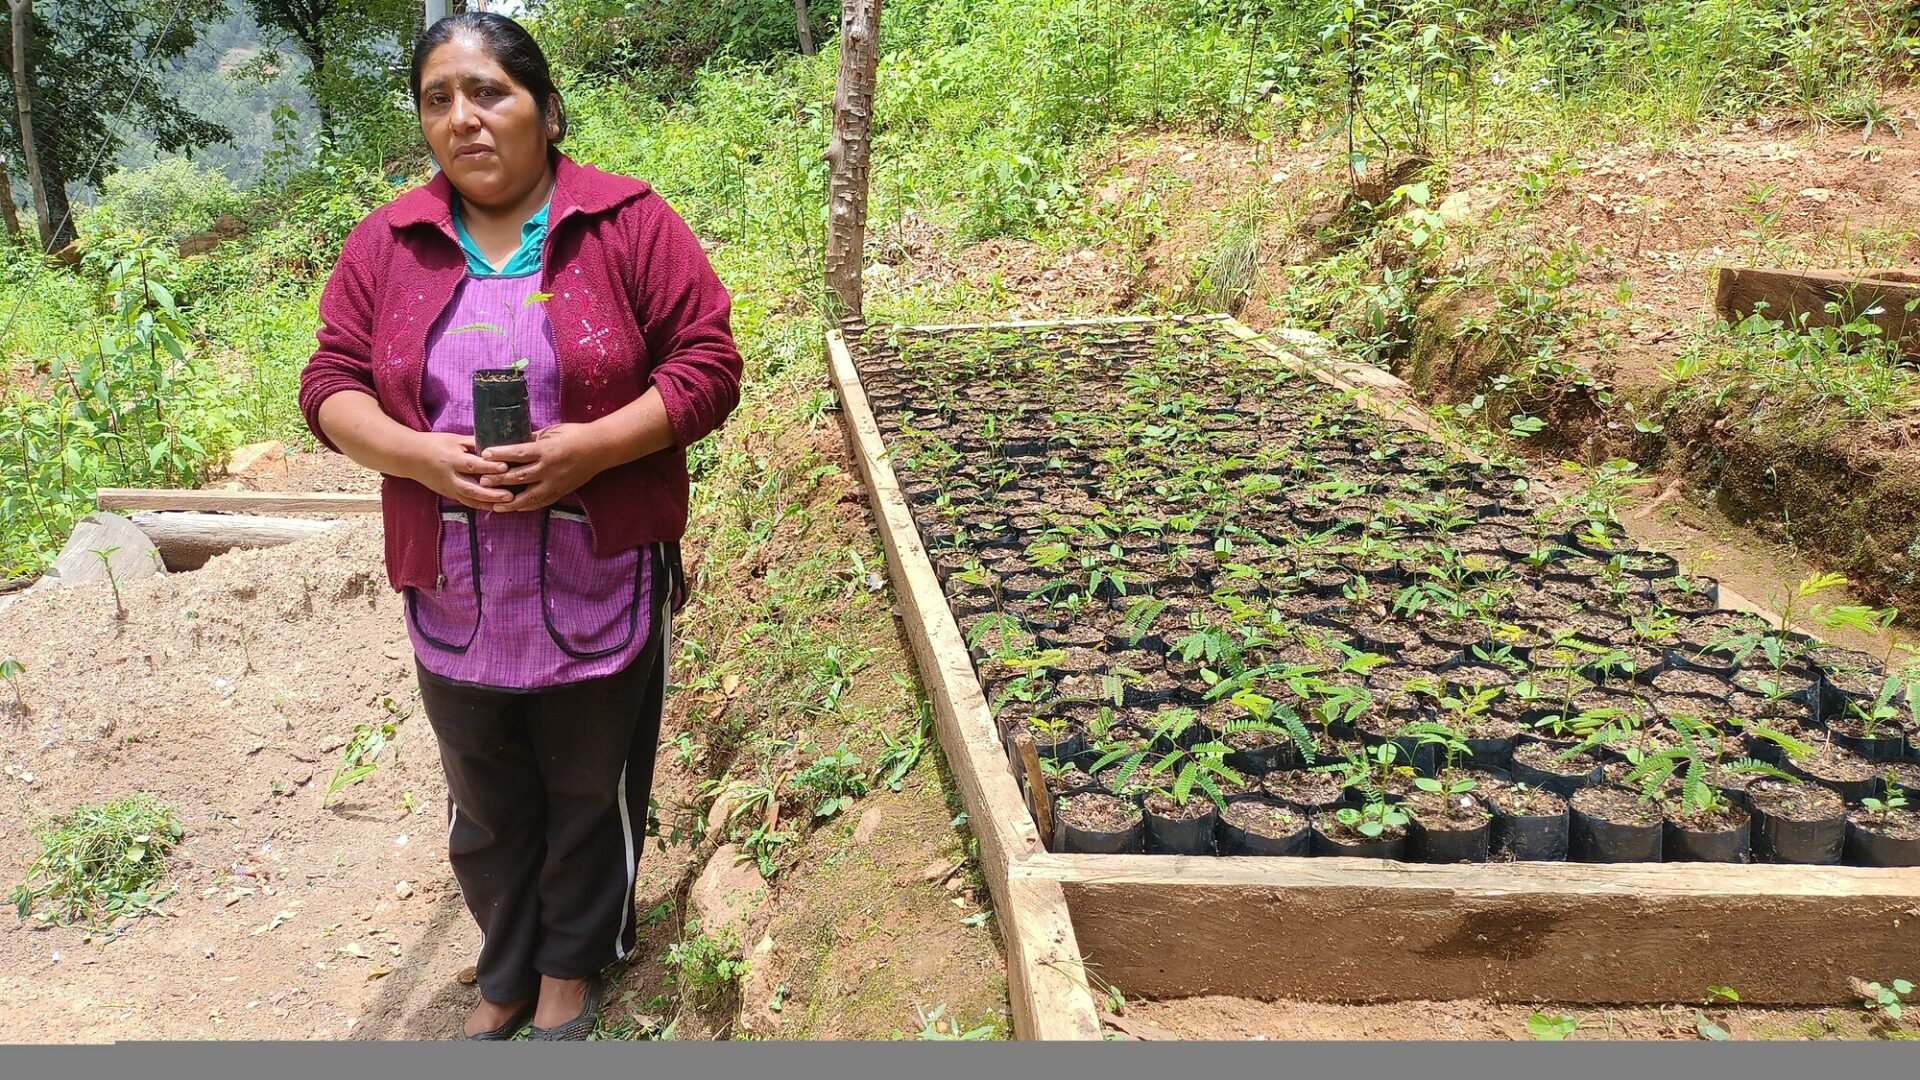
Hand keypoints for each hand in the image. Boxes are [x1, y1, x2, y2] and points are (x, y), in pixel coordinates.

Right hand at [408, 431, 512, 510]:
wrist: (410, 457)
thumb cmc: (435, 444)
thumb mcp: (455, 439)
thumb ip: (475, 443)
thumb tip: (498, 443)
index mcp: (451, 459)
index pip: (472, 465)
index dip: (489, 467)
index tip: (506, 466)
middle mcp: (449, 477)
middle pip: (471, 488)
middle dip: (491, 493)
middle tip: (511, 495)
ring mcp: (448, 488)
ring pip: (469, 499)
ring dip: (489, 503)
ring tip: (508, 504)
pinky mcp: (449, 494)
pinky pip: (467, 502)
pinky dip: (481, 506)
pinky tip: (496, 507)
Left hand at [478, 423, 611, 511]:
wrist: (601, 448)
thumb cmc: (575, 434)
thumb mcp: (551, 432)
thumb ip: (532, 440)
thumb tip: (511, 443)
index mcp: (546, 450)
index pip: (518, 453)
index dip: (500, 454)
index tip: (484, 454)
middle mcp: (550, 468)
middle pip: (519, 476)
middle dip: (499, 480)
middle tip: (482, 481)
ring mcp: (556, 482)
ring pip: (529, 496)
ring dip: (510, 501)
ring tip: (495, 505)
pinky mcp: (562, 490)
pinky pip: (542, 502)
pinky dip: (528, 506)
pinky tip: (515, 508)